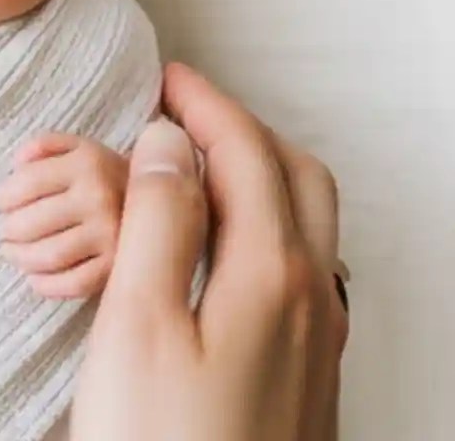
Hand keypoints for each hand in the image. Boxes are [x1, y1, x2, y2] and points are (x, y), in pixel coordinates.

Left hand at [0, 134, 127, 299]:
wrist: (164, 201)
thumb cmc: (105, 175)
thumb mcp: (80, 148)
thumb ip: (45, 145)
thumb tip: (16, 162)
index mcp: (87, 163)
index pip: (26, 183)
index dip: (3, 197)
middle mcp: (99, 197)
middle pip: (29, 223)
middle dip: (8, 230)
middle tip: (6, 232)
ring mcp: (111, 234)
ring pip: (47, 256)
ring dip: (20, 258)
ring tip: (15, 253)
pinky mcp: (118, 266)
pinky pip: (72, 284)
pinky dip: (46, 285)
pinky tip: (36, 277)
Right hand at [70, 64, 347, 440]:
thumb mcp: (138, 322)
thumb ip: (157, 221)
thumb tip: (167, 143)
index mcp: (269, 273)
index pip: (245, 155)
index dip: (205, 106)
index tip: (168, 79)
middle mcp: (310, 298)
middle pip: (296, 178)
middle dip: (243, 130)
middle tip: (187, 111)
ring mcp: (317, 339)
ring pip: (309, 225)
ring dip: (263, 176)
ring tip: (206, 169)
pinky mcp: (307, 375)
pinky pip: (305, 268)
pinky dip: (270, 226)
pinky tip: (230, 252)